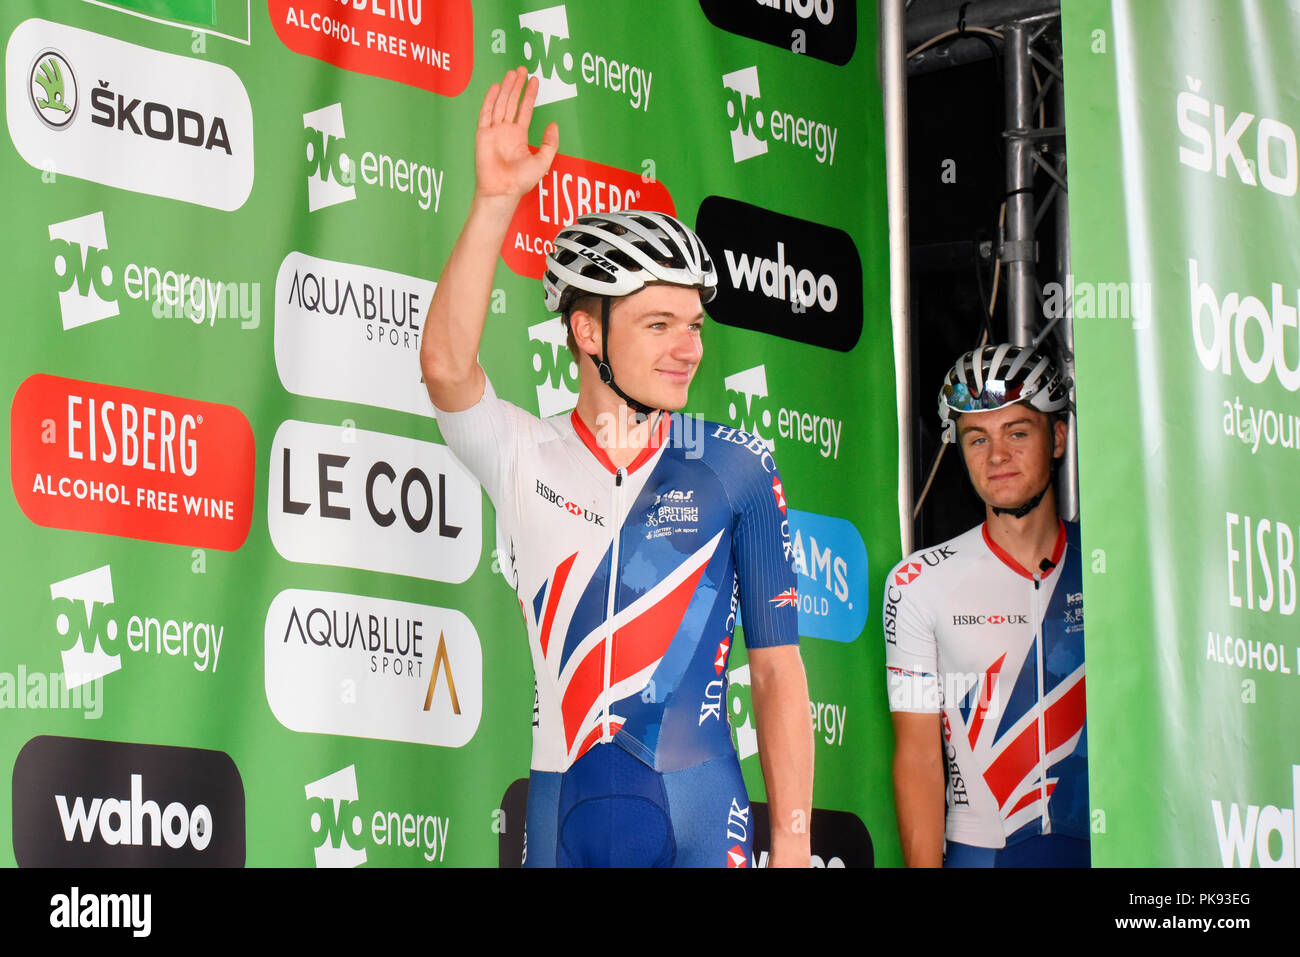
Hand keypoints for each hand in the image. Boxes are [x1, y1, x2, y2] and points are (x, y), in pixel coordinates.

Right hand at [475, 66, 558, 201]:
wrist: (502, 191)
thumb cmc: (521, 181)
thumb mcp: (543, 161)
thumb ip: (550, 143)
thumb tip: (553, 125)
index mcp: (519, 136)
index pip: (524, 110)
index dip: (529, 95)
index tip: (534, 80)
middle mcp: (506, 131)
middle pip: (512, 103)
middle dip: (517, 86)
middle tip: (522, 69)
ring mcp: (494, 132)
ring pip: (500, 104)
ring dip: (506, 88)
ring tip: (513, 73)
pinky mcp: (483, 135)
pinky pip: (486, 114)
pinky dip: (490, 100)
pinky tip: (495, 88)